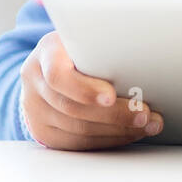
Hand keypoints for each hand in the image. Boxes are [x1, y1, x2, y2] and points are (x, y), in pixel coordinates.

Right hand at [19, 30, 163, 149]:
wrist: (50, 64)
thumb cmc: (80, 48)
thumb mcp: (86, 37)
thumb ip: (103, 46)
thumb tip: (145, 53)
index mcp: (47, 52)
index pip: (58, 75)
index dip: (84, 89)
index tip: (111, 97)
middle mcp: (35, 81)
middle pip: (72, 107)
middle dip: (114, 115)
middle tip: (144, 114)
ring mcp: (35, 109)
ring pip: (76, 130)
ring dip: (117, 131)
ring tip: (146, 125)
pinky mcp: (43, 131)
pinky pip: (76, 143)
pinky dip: (107, 140)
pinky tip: (128, 134)